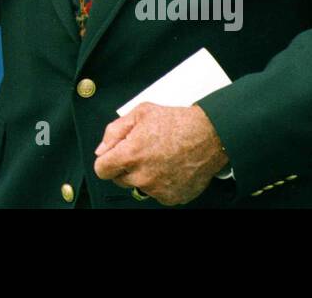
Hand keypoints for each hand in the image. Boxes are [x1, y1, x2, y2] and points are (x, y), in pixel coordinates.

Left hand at [92, 103, 228, 205]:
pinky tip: (169, 167)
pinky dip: (161, 183)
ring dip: (144, 175)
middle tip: (142, 151)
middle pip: (119, 179)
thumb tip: (102, 149)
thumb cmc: (177, 123)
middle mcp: (143, 176)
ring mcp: (158, 190)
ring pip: (139, 186)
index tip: (113, 157)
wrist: (209, 135)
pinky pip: (157, 194)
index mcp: (131, 155)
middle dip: (126, 166)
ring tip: (159, 157)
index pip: (102, 170)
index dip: (106, 161)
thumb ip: (115, 131)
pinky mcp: (172, 198)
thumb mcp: (140, 113)